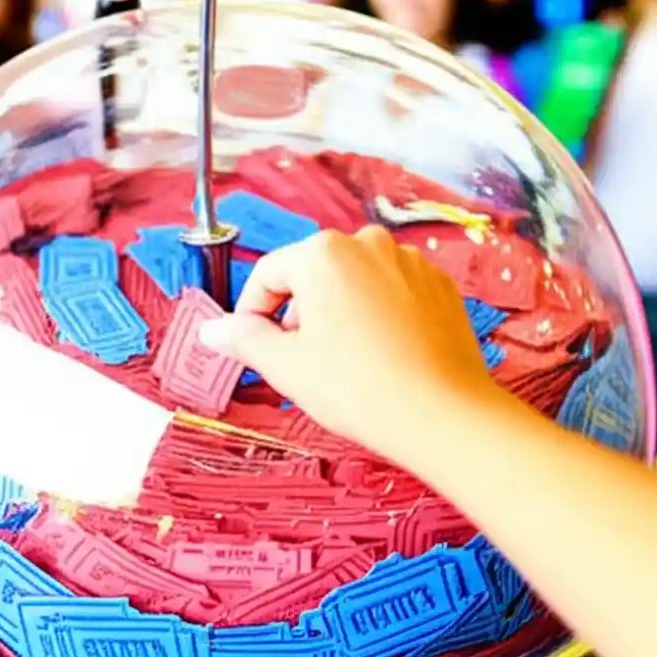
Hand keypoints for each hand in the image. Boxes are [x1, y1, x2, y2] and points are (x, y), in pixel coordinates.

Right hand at [198, 226, 499, 453]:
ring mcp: (411, 263)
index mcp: (324, 253)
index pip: (270, 274)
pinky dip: (381, 318)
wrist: (442, 413)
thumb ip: (244, 339)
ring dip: (341, 313)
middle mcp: (369, 244)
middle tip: (298, 359)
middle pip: (315, 274)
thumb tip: (213, 330)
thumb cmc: (359, 387)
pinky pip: (395, 294)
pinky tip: (381, 357)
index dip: (252, 311)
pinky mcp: (440, 287)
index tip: (251, 342)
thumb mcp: (286, 366)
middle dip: (300, 312)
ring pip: (357, 283)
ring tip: (344, 362)